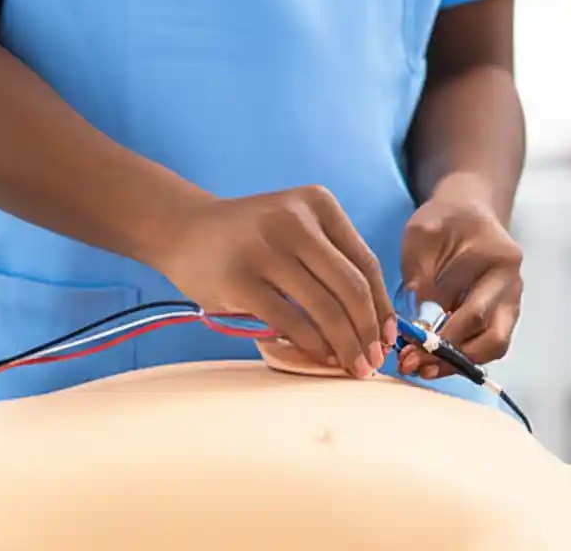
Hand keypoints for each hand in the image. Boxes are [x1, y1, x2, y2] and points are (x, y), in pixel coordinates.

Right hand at [150, 186, 396, 377]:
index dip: (381, 307)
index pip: (365, 263)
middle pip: (350, 286)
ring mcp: (265, 248)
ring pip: (324, 307)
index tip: (387, 338)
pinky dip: (311, 344)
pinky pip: (289, 320)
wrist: (183, 228)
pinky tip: (319, 356)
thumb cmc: (250, 238)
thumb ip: (330, 260)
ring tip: (350, 366)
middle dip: (368, 332)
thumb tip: (372, 322)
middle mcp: (294, 220)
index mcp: (318, 203)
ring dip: (344, 344)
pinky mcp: (240, 279)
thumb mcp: (296, 227)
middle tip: (372, 361)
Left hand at [397, 173, 521, 378]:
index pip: (475, 313)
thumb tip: (416, 322)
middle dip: (452, 358)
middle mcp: (513, 286)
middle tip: (414, 365)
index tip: (410, 350)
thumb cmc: (444, 218)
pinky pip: (485, 342)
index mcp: (501, 261)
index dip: (442, 338)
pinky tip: (430, 359)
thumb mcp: (422, 233)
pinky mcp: (500, 312)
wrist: (468, 209)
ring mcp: (511, 302)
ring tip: (421, 368)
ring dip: (458, 362)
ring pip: (494, 347)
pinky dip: (460, 354)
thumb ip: (419, 273)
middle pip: (494, 338)